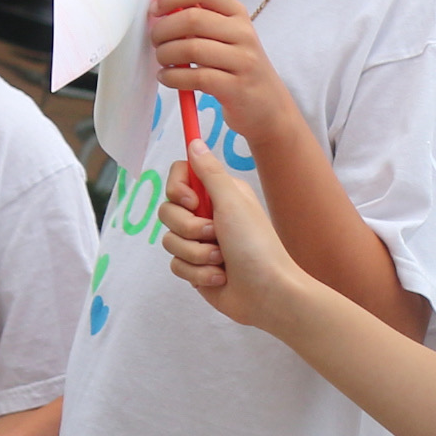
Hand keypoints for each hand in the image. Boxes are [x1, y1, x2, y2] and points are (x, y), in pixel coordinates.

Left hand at [148, 0, 299, 151]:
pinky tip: (167, 78)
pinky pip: (196, 77)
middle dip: (163, 30)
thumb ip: (200, 3)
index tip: (157, 9)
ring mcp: (243, 61)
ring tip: (162, 61)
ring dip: (166, 55)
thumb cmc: (239, 66)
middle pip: (193, 19)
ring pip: (192, 48)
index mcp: (237, 14)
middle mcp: (243, 33)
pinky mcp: (236, 87)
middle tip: (155, 40)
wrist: (269, 108)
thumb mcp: (225, 31)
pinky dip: (173, 78)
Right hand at [163, 144, 311, 331]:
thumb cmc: (256, 246)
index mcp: (219, 193)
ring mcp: (201, 242)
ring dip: (197, 254)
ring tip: (222, 261)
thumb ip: (209, 172)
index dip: (177, 189)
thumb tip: (194, 142)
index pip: (179, 176)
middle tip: (216, 235)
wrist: (268, 294)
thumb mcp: (233, 202)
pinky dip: (197, 273)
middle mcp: (209, 215)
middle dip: (189, 228)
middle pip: (168, 210)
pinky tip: (220, 278)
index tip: (191, 201)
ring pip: (170, 240)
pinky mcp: (196, 267)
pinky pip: (176, 265)